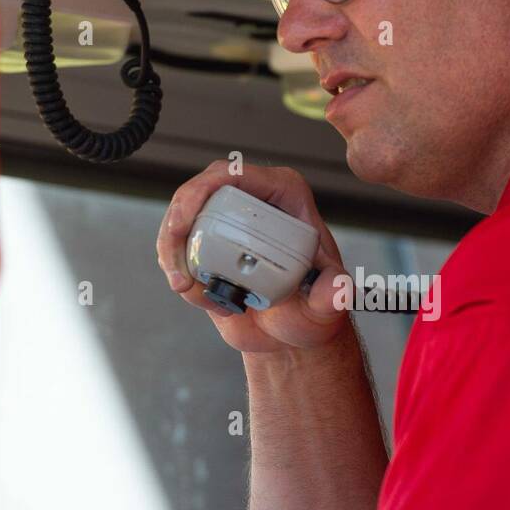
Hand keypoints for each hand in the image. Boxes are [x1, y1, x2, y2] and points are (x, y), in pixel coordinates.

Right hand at [156, 161, 349, 353]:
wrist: (288, 334)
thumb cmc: (310, 310)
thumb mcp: (326, 305)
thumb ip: (333, 295)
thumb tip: (336, 288)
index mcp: (283, 196)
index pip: (235, 175)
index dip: (202, 190)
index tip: (184, 222)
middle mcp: (252, 201)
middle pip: (198, 191)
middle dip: (177, 225)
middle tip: (178, 268)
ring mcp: (225, 220)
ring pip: (181, 219)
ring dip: (173, 253)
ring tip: (191, 291)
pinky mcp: (206, 242)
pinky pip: (177, 244)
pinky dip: (176, 269)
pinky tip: (198, 295)